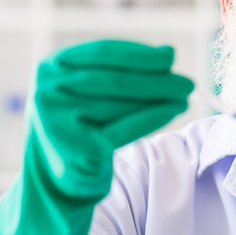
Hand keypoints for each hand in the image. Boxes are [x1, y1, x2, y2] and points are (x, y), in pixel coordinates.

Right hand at [0, 40, 192, 234]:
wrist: (54, 182)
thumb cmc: (79, 128)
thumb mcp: (87, 92)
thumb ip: (121, 70)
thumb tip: (167, 52)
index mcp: (50, 69)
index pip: (102, 53)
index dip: (140, 54)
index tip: (170, 56)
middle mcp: (48, 92)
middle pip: (115, 79)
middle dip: (157, 78)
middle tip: (186, 81)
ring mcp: (61, 121)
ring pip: (123, 102)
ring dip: (161, 97)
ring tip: (184, 96)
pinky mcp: (79, 148)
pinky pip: (126, 128)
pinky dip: (154, 117)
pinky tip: (172, 111)